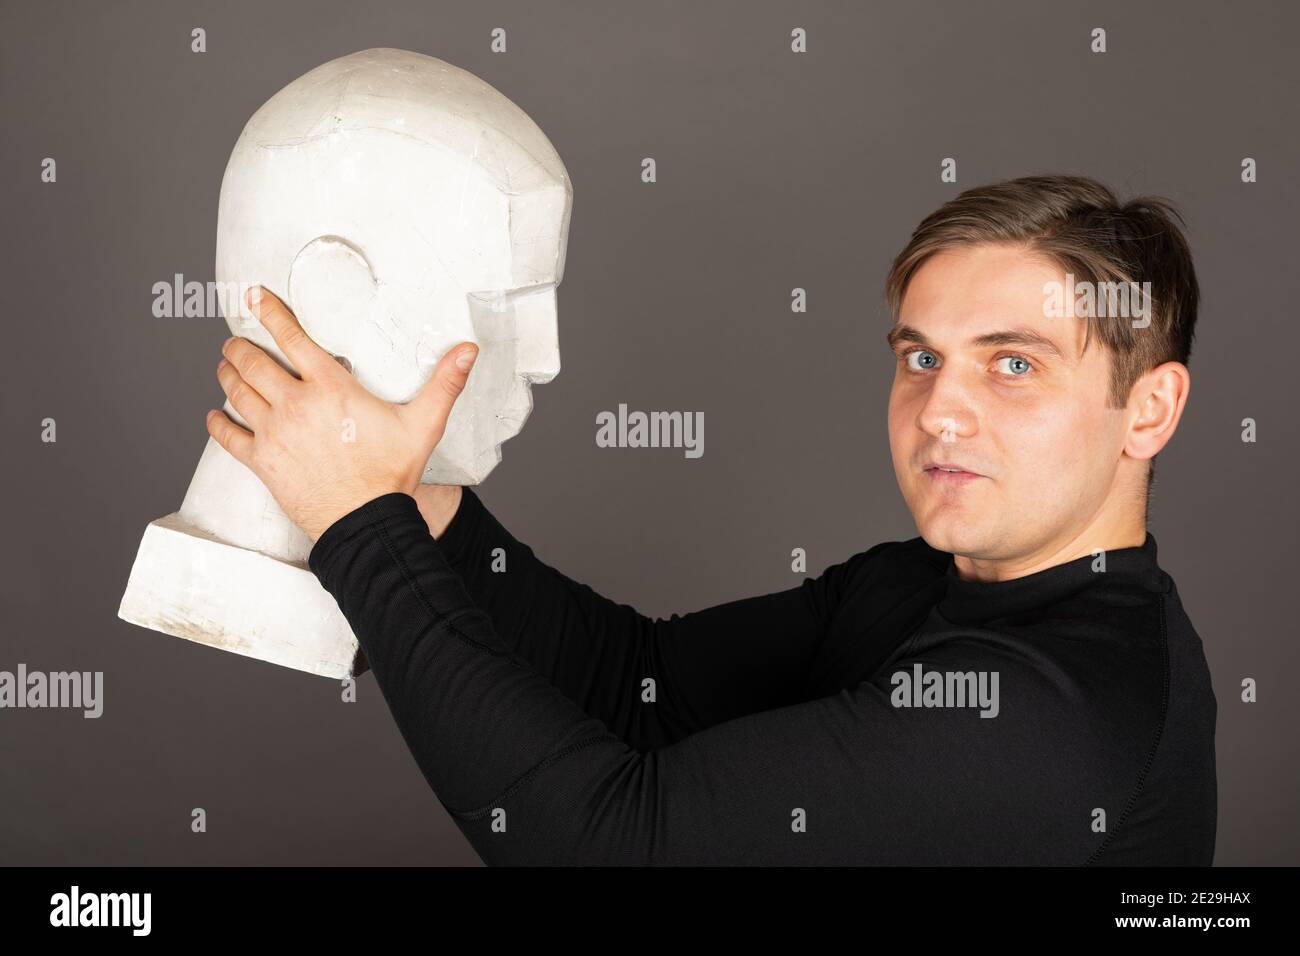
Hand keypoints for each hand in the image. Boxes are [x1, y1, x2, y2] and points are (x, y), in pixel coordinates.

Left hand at [206, 285, 478, 541]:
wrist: (367, 522)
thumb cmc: (392, 474)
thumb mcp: (424, 424)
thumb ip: (444, 383)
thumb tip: (468, 351)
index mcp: (330, 388)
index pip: (292, 338)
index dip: (270, 312)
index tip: (254, 297)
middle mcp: (295, 405)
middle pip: (252, 362)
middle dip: (239, 346)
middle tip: (236, 340)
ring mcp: (274, 434)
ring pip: (235, 393)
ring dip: (226, 375)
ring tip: (225, 367)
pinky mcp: (262, 462)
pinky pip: (227, 437)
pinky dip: (217, 423)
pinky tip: (215, 416)